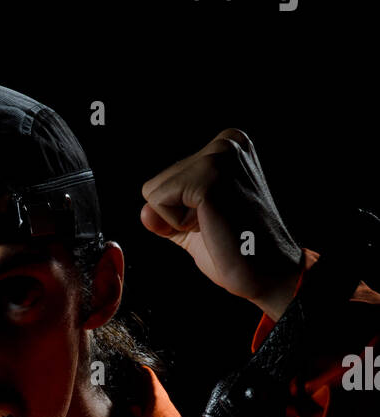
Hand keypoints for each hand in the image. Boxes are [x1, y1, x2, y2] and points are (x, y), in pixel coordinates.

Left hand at [140, 129, 302, 318]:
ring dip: (179, 221)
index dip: (182, 212)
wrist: (271, 274)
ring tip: (218, 225)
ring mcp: (219, 157)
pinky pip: (158, 204)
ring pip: (154, 193)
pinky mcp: (208, 177)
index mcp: (228, 147)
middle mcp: (226, 143)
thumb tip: (144, 212)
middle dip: (178, 215)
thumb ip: (165, 215)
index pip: (167, 179)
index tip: (220, 219)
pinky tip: (213, 227)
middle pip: (157, 184)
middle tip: (220, 225)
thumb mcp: (194, 226)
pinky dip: (178, 226)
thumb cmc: (240, 251)